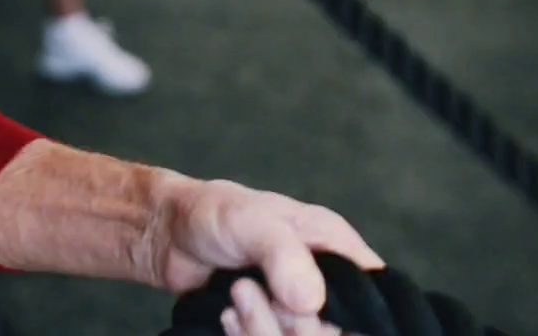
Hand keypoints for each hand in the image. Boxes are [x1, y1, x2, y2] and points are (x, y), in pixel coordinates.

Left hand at [154, 179, 382, 335]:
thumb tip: (311, 302)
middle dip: (292, 325)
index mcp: (334, 247)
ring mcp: (295, 307)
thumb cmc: (213, 214)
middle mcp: (323, 281)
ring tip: (233, 298)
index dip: (347, 314)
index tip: (306, 308)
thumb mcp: (250, 221)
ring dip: (263, 331)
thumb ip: (283, 255)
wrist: (167, 235)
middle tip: (246, 291)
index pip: (370, 296)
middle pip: (334, 332)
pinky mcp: (269, 326)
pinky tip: (227, 315)